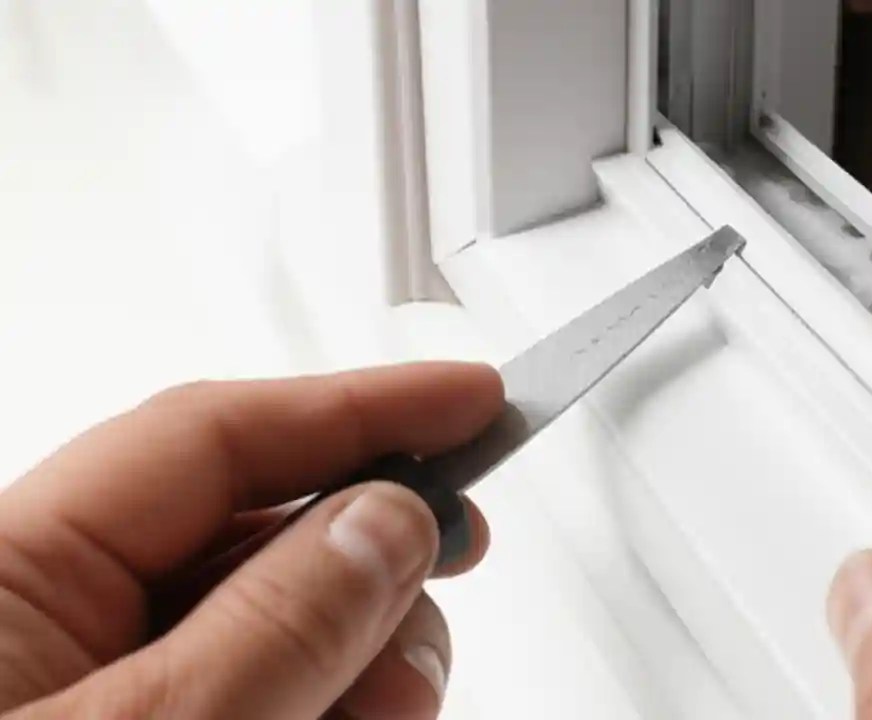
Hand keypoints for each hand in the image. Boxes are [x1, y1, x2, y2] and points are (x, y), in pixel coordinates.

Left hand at [0, 362, 503, 718]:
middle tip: (457, 555)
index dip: (358, 405)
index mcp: (7, 575)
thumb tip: (387, 524)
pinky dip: (331, 697)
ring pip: (270, 617)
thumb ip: (275, 626)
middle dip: (373, 548)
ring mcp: (96, 689)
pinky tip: (360, 718)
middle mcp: (46, 622)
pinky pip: (259, 685)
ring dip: (363, 647)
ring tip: (396, 703)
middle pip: (251, 524)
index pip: (210, 432)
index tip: (470, 399)